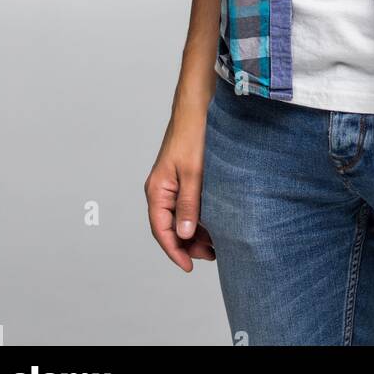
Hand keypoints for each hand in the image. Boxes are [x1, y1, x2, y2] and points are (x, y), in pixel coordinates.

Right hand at [145, 107, 216, 272]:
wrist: (198, 106)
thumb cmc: (193, 134)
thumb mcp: (193, 173)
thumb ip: (188, 204)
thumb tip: (182, 234)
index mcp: (157, 190)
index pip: (161, 230)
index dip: (174, 251)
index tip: (189, 266)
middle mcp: (161, 189)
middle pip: (170, 227)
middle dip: (188, 244)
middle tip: (212, 255)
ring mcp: (172, 183)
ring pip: (180, 217)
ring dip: (195, 231)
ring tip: (216, 242)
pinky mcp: (184, 177)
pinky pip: (187, 204)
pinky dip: (198, 216)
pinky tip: (214, 222)